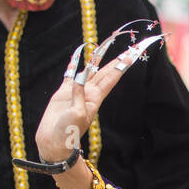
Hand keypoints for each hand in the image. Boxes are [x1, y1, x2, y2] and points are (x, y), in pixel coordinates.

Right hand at [35, 33, 162, 162]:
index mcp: (95, 98)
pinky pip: (70, 74)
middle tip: (132, 46)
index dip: (123, 64)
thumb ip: (78, 96)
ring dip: (98, 57)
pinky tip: (77, 54)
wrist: (54, 144)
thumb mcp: (75, 115)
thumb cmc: (67, 134)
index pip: (112, 77)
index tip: (135, 53)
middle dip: (119, 58)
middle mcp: (89, 92)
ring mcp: (77, 91)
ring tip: (107, 43)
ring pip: (90, 70)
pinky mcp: (63, 93)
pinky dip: (74, 63)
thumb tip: (81, 77)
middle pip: (106, 71)